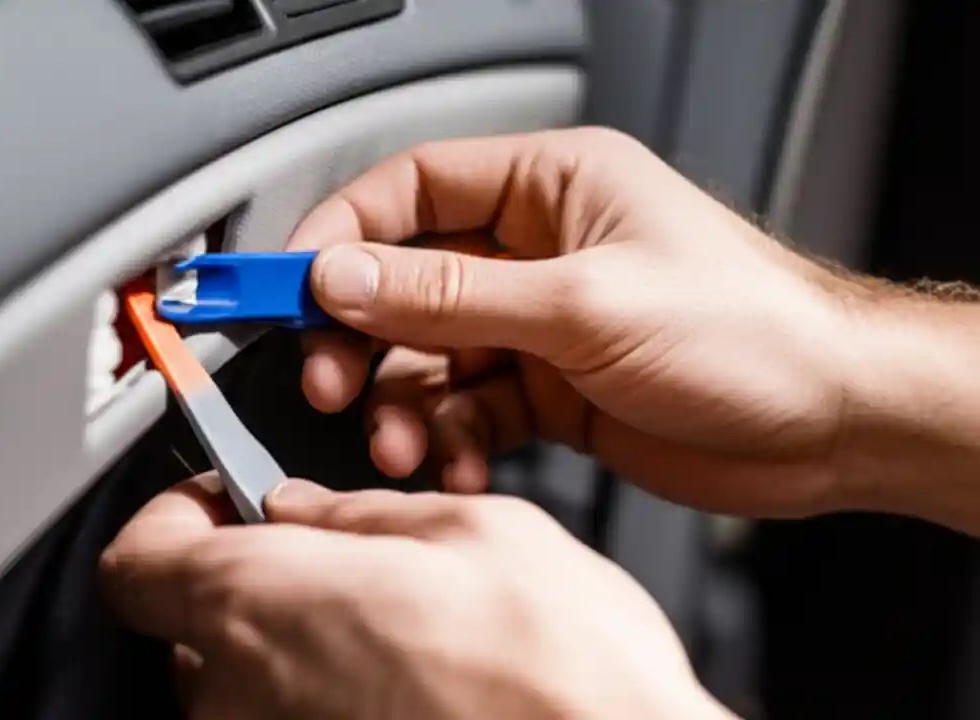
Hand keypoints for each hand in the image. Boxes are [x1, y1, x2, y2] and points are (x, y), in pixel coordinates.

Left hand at [99, 475, 733, 719]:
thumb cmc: (557, 673)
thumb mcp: (469, 531)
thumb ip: (359, 515)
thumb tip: (308, 509)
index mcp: (258, 603)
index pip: (136, 557)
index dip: (176, 518)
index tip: (222, 500)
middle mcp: (239, 695)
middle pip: (193, 623)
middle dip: (252, 581)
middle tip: (331, 560)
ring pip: (245, 685)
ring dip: (294, 648)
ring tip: (389, 632)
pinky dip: (322, 704)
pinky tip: (402, 689)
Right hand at [286, 127, 932, 518]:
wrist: (831, 423)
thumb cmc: (748, 331)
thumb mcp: (583, 305)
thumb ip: (451, 295)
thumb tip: (346, 277)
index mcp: (548, 189)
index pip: (410, 189)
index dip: (341, 234)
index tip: (289, 284)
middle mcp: (535, 252)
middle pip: (404, 282)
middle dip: (361, 336)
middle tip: (331, 380)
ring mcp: (538, 326)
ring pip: (429, 359)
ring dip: (404, 407)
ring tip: (405, 446)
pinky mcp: (548, 392)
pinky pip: (468, 414)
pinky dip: (452, 445)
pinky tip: (461, 468)